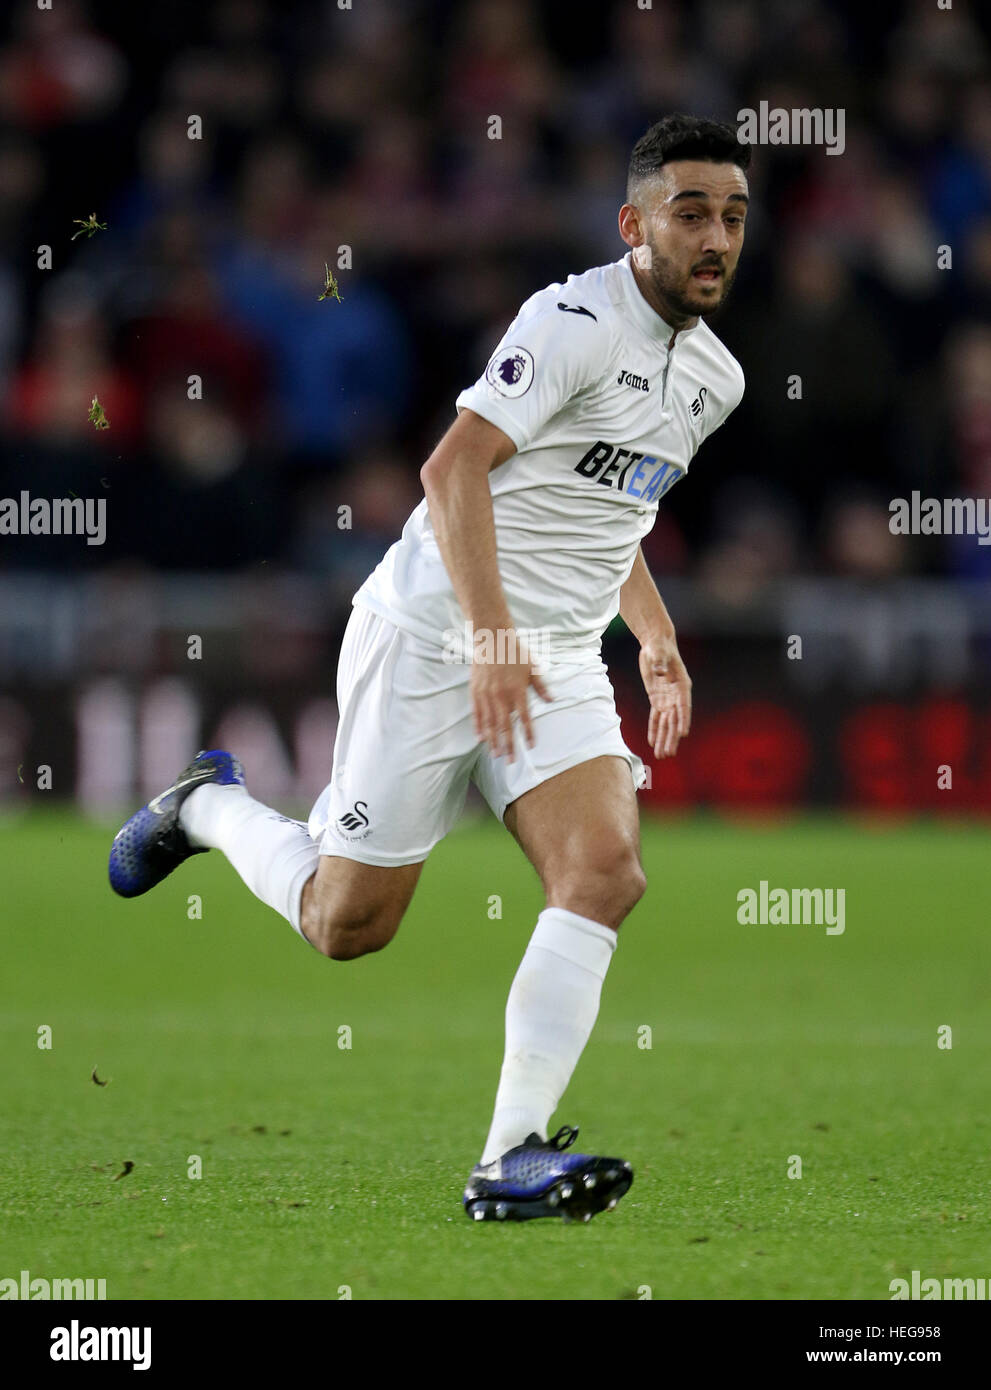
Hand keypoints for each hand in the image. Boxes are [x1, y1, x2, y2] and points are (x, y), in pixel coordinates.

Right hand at [470, 633, 551, 761]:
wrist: (492, 638)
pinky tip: (480, 738)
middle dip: (508, 745)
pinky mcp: (475, 692)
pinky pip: (476, 713)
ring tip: (495, 755)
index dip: (528, 733)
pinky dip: (478, 727)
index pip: (525, 717)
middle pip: (505, 726)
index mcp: (517, 691)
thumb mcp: (532, 667)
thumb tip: (552, 700)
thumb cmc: (515, 652)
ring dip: (493, 740)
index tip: (531, 746)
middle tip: (510, 761)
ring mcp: (486, 695)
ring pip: (489, 723)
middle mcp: (501, 696)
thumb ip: (541, 686)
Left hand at [639, 636, 691, 758]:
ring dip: (663, 739)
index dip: (683, 720)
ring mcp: (667, 698)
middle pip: (674, 720)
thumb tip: (660, 671)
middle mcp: (677, 695)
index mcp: (682, 685)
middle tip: (668, 753)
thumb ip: (659, 662)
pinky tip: (653, 742)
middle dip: (671, 737)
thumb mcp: (658, 652)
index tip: (683, 734)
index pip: (684, 706)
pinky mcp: (657, 698)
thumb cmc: (659, 646)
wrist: (656, 644)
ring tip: (662, 755)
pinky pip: (656, 718)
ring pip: (666, 723)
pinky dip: (654, 729)